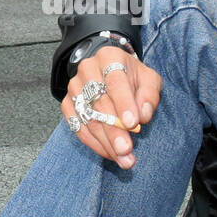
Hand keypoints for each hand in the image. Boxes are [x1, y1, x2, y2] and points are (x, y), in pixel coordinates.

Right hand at [61, 46, 160, 169]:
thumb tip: (143, 115)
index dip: (124, 103)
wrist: (109, 71)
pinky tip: (109, 153)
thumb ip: (149, 95)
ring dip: (106, 142)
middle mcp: (88, 70)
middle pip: (100, 104)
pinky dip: (94, 143)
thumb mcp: (148, 79)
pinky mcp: (67, 103)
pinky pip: (77, 127)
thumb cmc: (132, 77)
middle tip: (127, 151)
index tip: (133, 124)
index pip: (115, 81)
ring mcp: (75, 87)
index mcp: (109, 58)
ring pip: (88, 119)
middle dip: (114, 130)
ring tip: (123, 159)